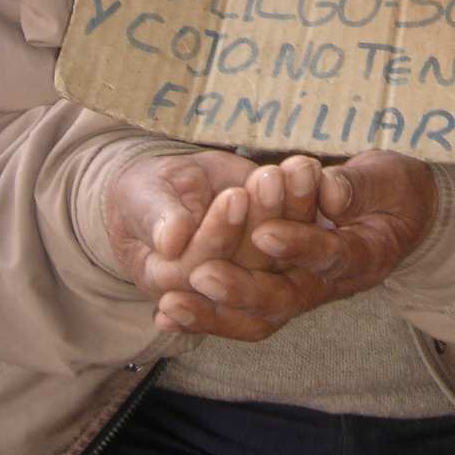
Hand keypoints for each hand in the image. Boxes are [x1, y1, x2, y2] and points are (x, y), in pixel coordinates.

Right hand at [103, 150, 321, 323]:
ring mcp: (251, 265)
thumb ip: (158, 218)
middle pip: (246, 260)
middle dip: (261, 216)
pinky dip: (308, 196)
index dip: (219, 233)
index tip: (235, 196)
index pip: (200, 266)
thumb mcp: (144, 199)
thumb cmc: (147, 195)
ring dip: (292, 205)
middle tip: (271, 177)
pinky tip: (310, 168)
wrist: (170, 187)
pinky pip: (298, 224)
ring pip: (279, 244)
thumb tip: (171, 240)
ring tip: (298, 168)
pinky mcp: (276, 242)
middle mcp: (215, 286)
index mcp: (172, 283)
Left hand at [155, 150, 437, 340]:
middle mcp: (334, 285)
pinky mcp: (285, 291)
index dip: (299, 246)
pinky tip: (167, 315)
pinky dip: (208, 316)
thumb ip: (360, 186)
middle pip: (288, 300)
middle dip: (243, 289)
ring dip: (214, 314)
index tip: (264, 233)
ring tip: (170, 305)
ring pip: (260, 318)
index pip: (331, 256)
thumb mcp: (389, 177)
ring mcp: (307, 292)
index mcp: (366, 256)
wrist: (405, 215)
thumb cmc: (395, 188)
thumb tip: (330, 192)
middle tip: (200, 274)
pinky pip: (244, 314)